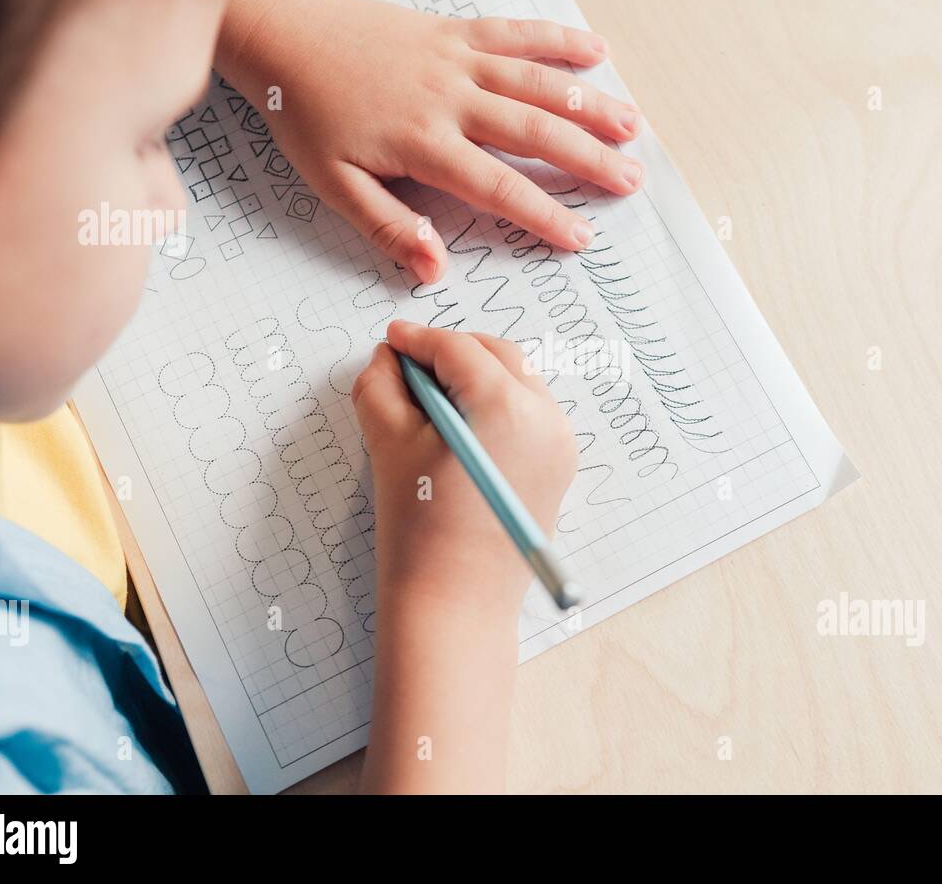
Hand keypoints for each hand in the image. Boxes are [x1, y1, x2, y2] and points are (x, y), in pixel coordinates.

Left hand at [217, 0, 644, 282]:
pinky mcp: (454, 31)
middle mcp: (451, 99)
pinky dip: (558, 40)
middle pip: (535, 133)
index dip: (543, 214)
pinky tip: (595, 51)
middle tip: (631, 182)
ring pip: (538, 83)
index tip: (580, 237)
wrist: (284, 34)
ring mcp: (457, 60)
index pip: (497, 188)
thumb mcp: (333, 184)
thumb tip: (433, 267)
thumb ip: (388, 226)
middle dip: (590, 159)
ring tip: (633, 127)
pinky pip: (516, 33)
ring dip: (590, 104)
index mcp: (424, 144)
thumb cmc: (306, 113)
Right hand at [351, 320, 577, 618]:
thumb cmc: (420, 527)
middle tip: (409, 367)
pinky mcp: (561, 467)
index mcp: (505, 405)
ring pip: (518, 381)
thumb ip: (381, 385)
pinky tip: (461, 428)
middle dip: (452, 352)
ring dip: (477, 377)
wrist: (455, 602)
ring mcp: (560, 443)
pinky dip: (497, 406)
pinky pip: (530, 414)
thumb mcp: (388, 443)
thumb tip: (388, 357)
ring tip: (432, 400)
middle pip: (497, 355)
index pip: (457, 349)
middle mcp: (545, 417)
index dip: (418, 340)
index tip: (391, 341)